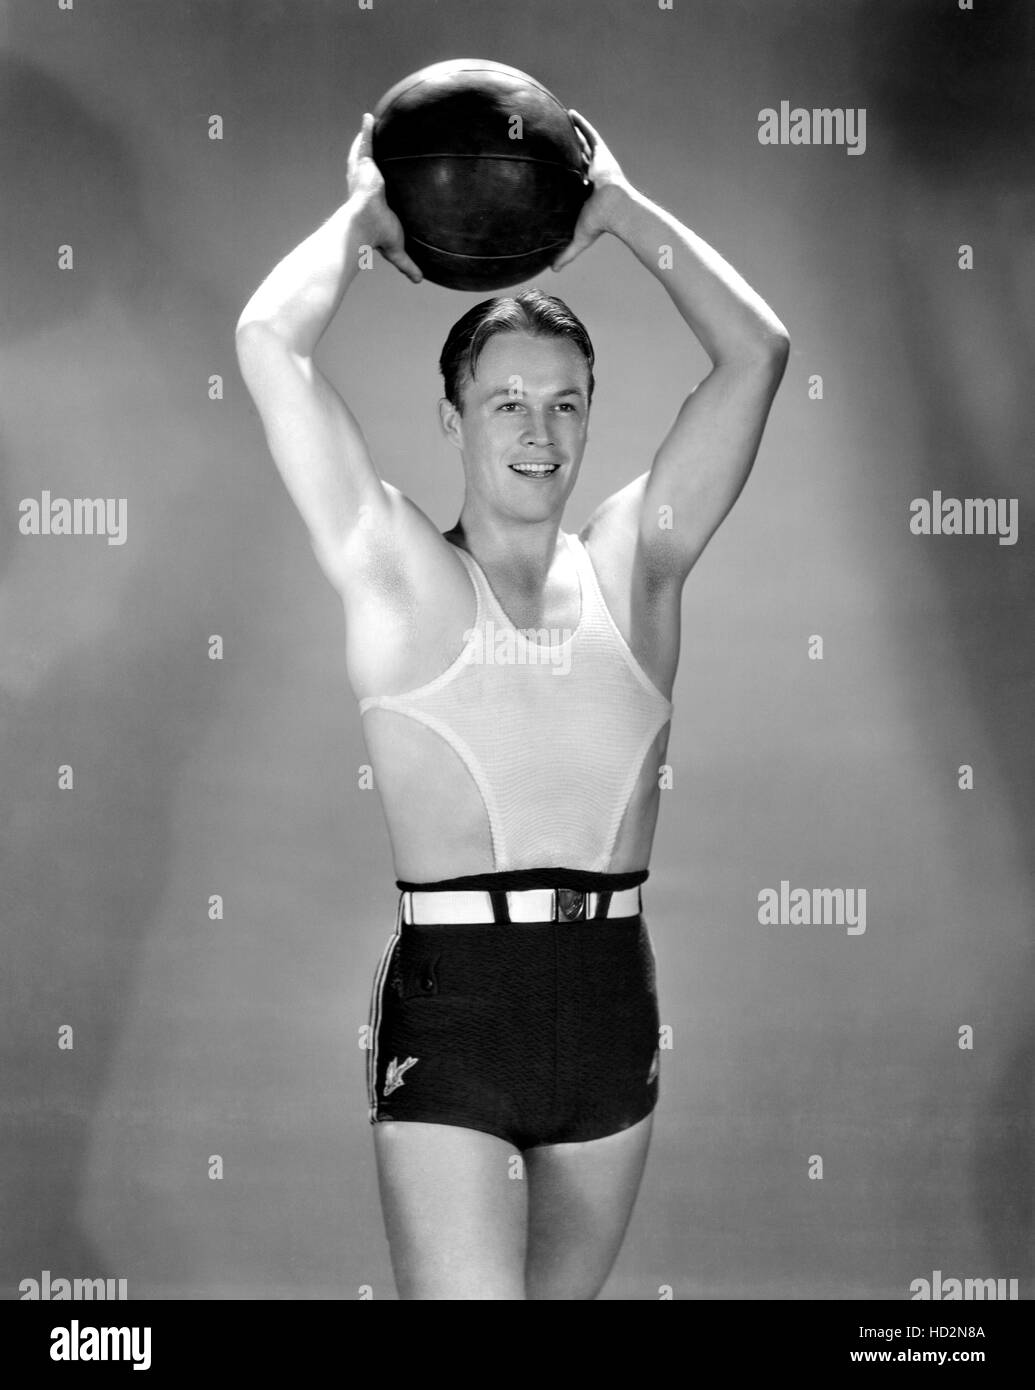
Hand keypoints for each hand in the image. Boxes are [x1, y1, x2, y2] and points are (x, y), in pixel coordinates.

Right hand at [346, 113, 422, 282]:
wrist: (363, 227)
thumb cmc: (376, 237)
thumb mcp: (396, 248)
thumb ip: (407, 263)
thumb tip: (420, 281)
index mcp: (370, 198)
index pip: (372, 185)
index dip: (373, 179)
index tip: (377, 175)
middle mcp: (364, 183)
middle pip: (365, 166)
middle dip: (366, 154)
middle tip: (372, 142)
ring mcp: (362, 174)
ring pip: (363, 153)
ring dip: (366, 139)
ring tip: (371, 123)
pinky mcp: (362, 166)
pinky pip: (366, 143)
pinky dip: (366, 130)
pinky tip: (369, 117)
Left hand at [552, 110, 632, 271]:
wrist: (616, 209)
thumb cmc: (600, 223)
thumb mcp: (579, 238)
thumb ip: (566, 253)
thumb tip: (552, 270)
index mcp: (588, 191)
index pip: (575, 180)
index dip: (567, 175)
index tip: (557, 171)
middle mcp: (593, 175)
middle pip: (578, 159)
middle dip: (570, 150)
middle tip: (557, 141)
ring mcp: (598, 163)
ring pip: (582, 145)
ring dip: (573, 134)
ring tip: (561, 122)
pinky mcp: (601, 153)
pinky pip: (588, 135)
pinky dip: (580, 125)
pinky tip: (569, 114)